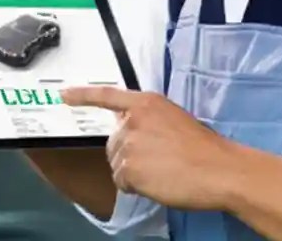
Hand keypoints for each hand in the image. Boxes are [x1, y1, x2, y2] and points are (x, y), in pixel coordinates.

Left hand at [62, 87, 239, 210]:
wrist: (217, 169)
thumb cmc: (204, 148)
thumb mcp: (175, 120)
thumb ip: (150, 121)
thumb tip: (136, 134)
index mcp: (147, 103)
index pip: (108, 96)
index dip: (83, 95)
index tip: (64, 94)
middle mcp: (133, 120)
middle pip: (114, 141)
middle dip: (129, 154)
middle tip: (160, 160)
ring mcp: (129, 144)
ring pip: (117, 164)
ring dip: (135, 172)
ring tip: (164, 170)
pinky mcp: (128, 168)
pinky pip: (122, 182)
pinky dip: (137, 186)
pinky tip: (159, 181)